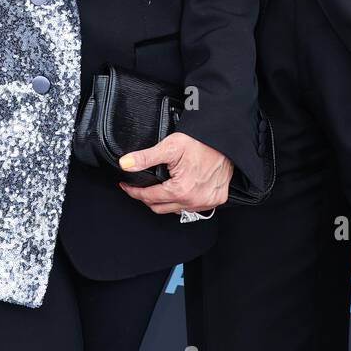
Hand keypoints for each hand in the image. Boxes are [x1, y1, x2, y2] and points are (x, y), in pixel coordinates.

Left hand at [117, 134, 232, 215]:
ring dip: (165, 201)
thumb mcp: (170, 146)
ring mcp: (205, 202)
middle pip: (160, 207)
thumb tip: (125, 164)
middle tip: (140, 187)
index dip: (134, 192)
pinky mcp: (215, 200)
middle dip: (147, 198)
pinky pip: (192, 207)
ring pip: (175, 209)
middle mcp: (193, 201)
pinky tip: (179, 191)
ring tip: (159, 188)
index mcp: (180, 190)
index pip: (148, 198)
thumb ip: (145, 157)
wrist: (225, 140)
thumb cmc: (201, 142)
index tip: (126, 186)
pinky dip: (183, 201)